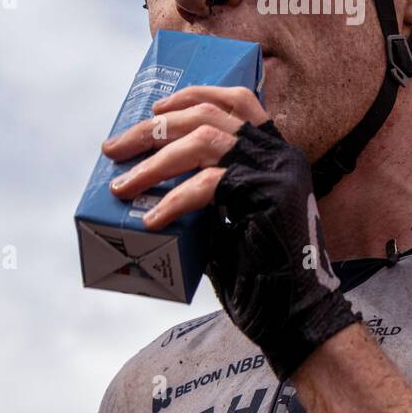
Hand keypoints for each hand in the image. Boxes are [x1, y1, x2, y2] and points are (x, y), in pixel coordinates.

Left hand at [102, 84, 361, 380]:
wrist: (297, 316)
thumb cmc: (262, 278)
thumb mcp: (231, 224)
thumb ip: (210, 198)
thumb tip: (156, 187)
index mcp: (277, 156)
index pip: (240, 102)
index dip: (197, 96)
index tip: (157, 108)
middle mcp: (281, 155)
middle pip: (209, 116)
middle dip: (154, 129)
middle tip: (115, 147)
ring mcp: (278, 172)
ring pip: (205, 140)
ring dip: (155, 162)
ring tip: (123, 185)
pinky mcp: (269, 195)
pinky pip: (209, 183)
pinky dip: (173, 199)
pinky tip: (152, 219)